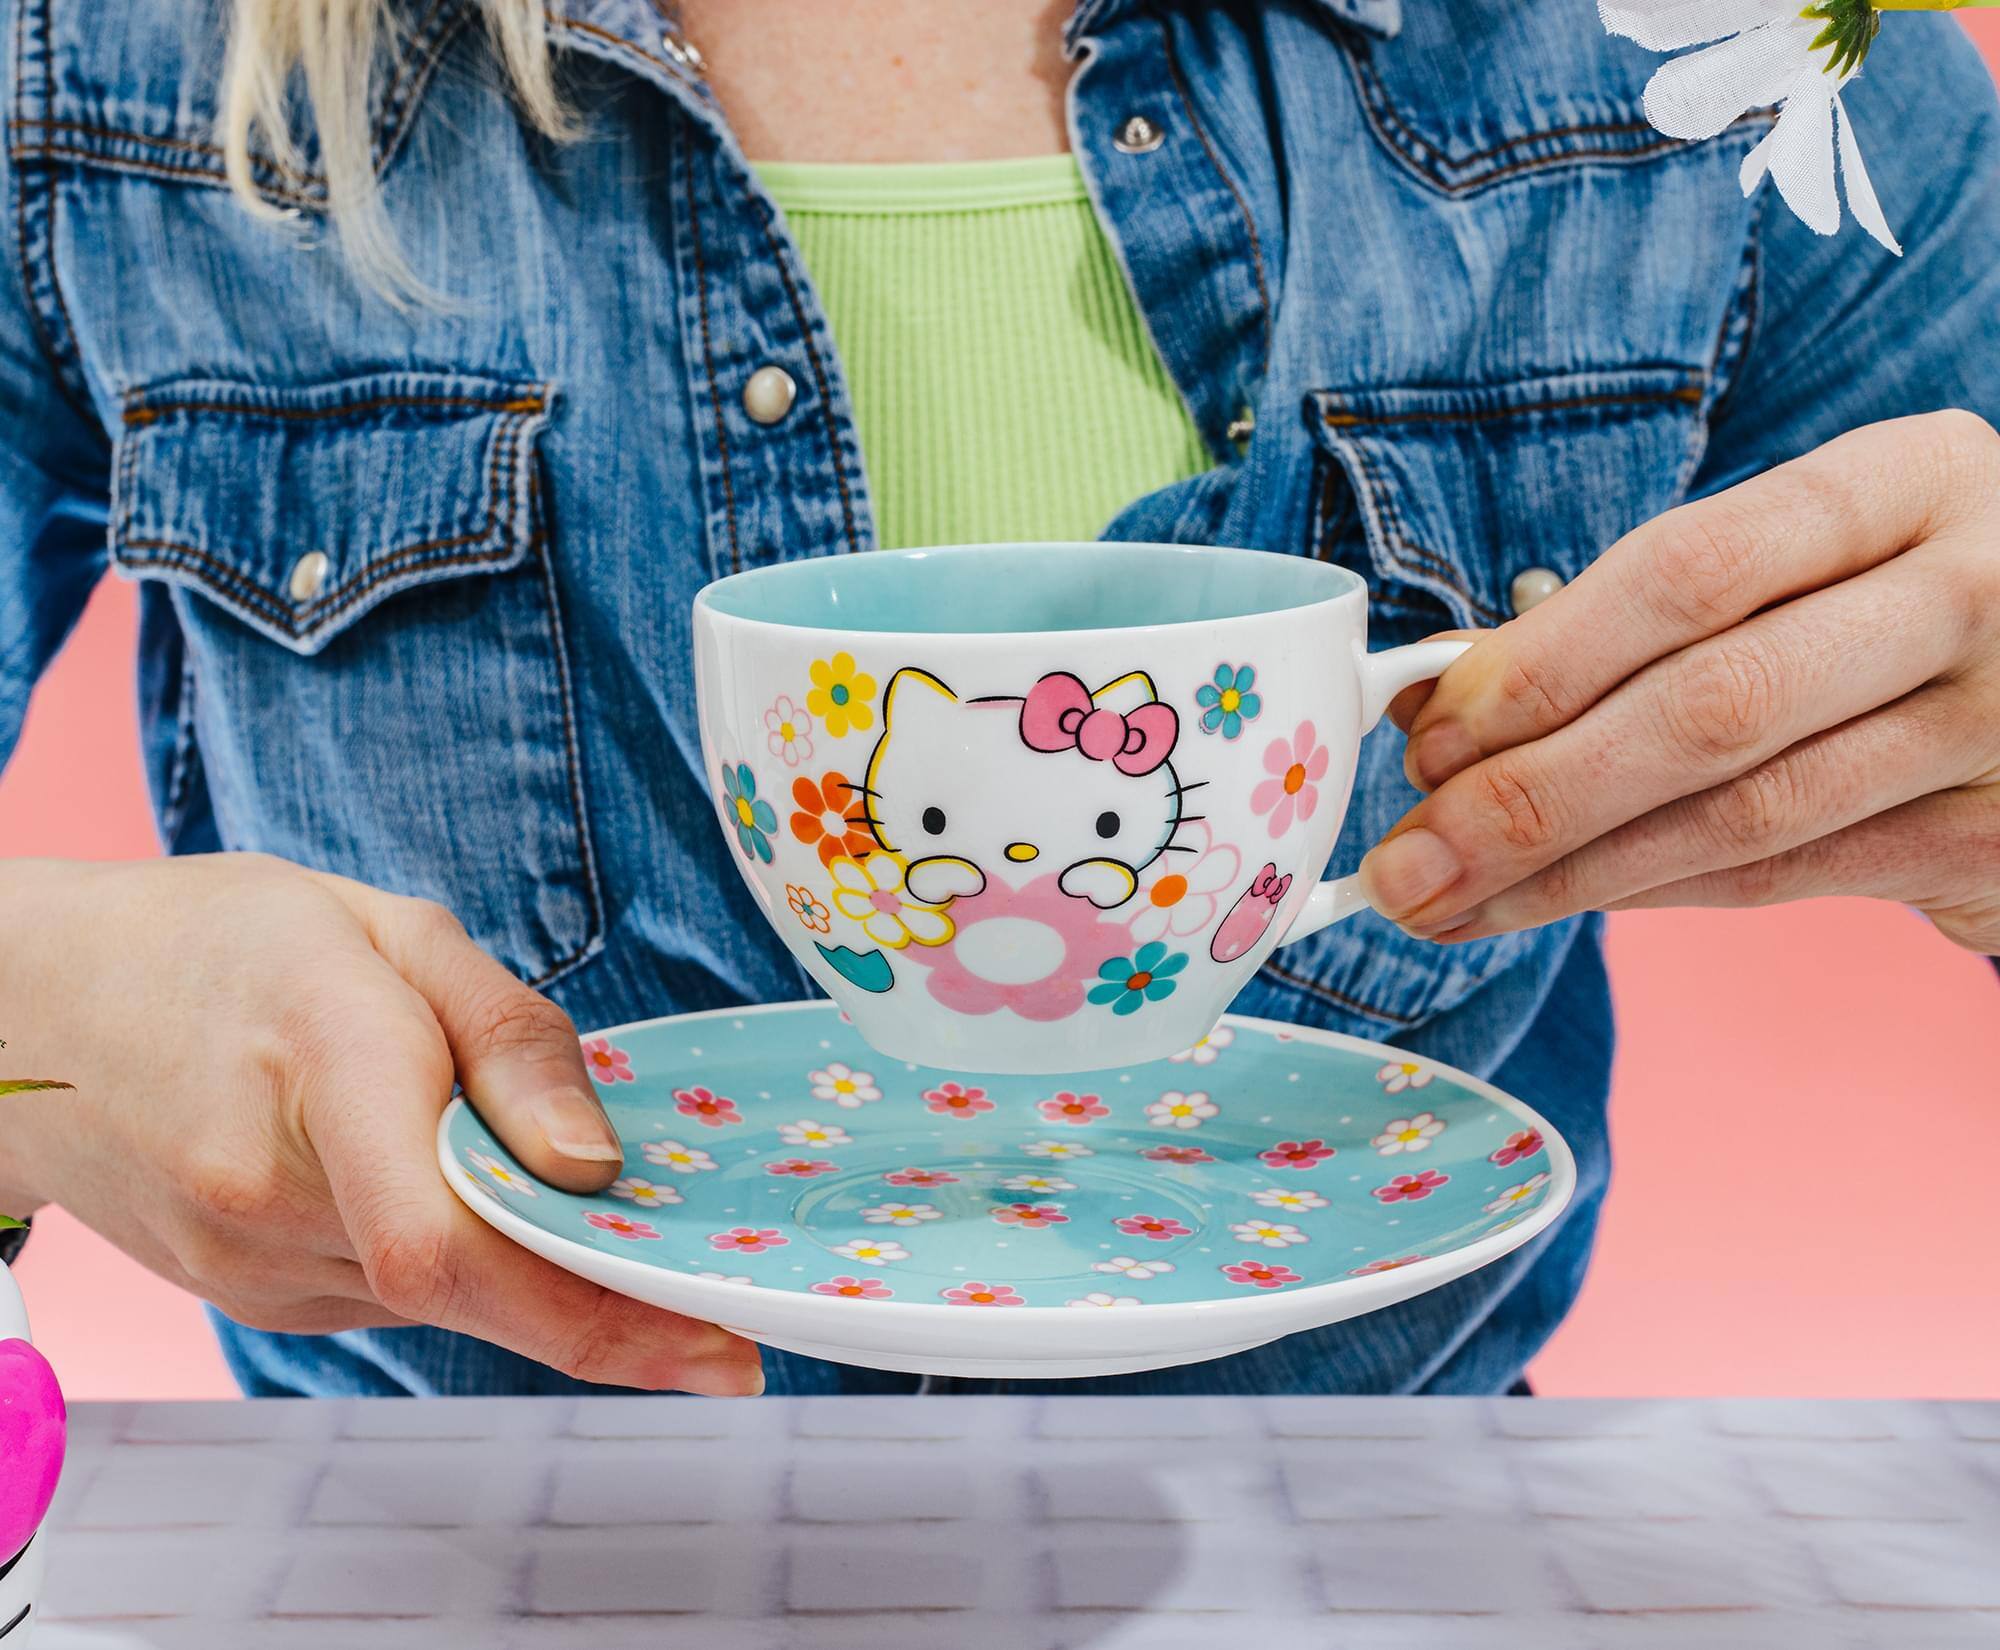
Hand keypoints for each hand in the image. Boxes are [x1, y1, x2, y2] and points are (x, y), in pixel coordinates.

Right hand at [0, 854, 761, 1394]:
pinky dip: (461, 1260)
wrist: (34, 1007)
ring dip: (529, 1269)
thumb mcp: (393, 929)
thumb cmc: (226, 944)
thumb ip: (510, 1041)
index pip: (458, 1235)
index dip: (597, 1311)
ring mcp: (245, 1264)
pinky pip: (394, 1292)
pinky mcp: (247, 1295)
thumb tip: (592, 1166)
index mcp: (325, 1060)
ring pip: (441, 1297)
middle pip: (472, 1284)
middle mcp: (269, 1191)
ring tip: (581, 1206)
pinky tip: (470, 1195)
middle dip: (605, 1301)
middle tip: (716, 1308)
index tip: (719, 1349)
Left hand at [1357, 411, 1999, 955]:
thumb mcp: (1802, 556)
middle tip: (1408, 860)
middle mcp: (1974, 590)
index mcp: (1909, 480)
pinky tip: (1557, 905)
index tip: (1431, 734)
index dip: (1543, 662)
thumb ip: (1638, 614)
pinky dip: (1654, 894)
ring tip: (1450, 901)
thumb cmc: (1890, 601)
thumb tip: (1437, 708)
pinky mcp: (1996, 836)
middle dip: (1531, 795)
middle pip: (1710, 705)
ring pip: (1745, 813)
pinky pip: (1789, 876)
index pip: (1693, 568)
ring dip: (1571, 872)